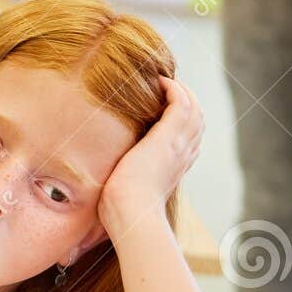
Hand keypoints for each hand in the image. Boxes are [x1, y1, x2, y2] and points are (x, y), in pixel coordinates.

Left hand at [99, 77, 203, 234]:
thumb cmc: (122, 210)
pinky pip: (182, 102)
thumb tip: (94, 203)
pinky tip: (158, 81)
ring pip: (193, 106)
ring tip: (161, 79)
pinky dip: (174, 88)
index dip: (179, 117)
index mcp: (177, 165)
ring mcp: (180, 144)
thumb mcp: (125, 191)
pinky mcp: (170, 136)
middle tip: (163, 85)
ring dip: (179, 88)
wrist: (130, 212)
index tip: (161, 105)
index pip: (189, 134)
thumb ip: (121, 183)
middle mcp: (184, 153)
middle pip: (196, 117)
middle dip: (184, 97)